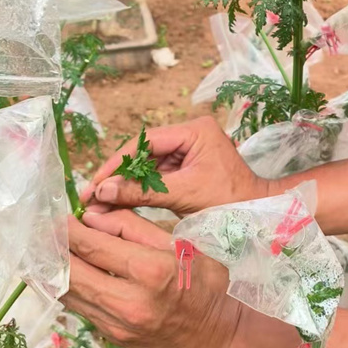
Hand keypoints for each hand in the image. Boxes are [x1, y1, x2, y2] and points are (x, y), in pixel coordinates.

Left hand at [63, 209, 241, 347]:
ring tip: (49, 250)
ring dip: (55, 271)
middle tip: (45, 231)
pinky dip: (71, 289)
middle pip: (72, 273)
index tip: (59, 215)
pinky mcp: (114, 339)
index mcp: (150, 271)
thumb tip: (92, 216)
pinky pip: (82, 309)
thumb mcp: (178, 244)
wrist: (220, 331)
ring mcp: (119, 326)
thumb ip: (133, 227)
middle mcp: (130, 302)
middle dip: (54, 249)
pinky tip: (68, 274)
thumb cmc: (206, 280)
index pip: (94, 246)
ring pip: (70, 295)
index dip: (70, 229)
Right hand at [81, 116, 266, 217]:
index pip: (146, 141)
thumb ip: (144, 191)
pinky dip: (136, 191)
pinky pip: (154, 177)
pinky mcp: (185, 169)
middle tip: (89, 196)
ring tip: (96, 203)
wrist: (258, 216)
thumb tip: (102, 192)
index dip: (117, 162)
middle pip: (142, 152)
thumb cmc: (231, 202)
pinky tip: (115, 204)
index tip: (95, 183)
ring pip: (145, 165)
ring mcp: (187, 151)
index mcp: (195, 130)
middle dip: (117, 174)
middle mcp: (190, 135)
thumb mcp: (185, 195)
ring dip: (123, 184)